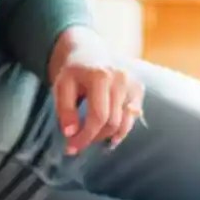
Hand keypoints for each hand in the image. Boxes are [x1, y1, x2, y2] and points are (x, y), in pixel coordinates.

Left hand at [48, 28, 144, 153]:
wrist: (88, 51)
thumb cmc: (73, 71)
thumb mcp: (61, 86)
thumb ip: (65, 110)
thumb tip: (70, 134)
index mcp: (101, 75)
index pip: (98, 117)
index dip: (85, 137)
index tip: (72, 148)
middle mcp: (122, 78)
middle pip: (112, 123)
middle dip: (94, 138)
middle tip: (79, 143)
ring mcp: (133, 83)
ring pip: (125, 123)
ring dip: (108, 136)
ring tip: (93, 139)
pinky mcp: (139, 88)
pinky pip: (133, 117)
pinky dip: (121, 129)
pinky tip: (108, 134)